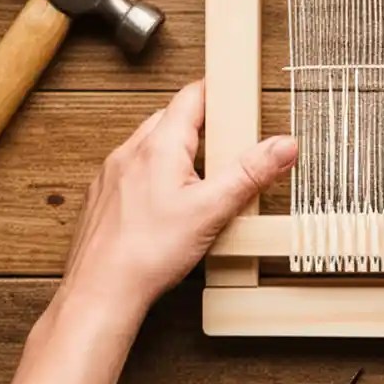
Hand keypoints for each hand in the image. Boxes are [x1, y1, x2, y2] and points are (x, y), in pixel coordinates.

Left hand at [56, 80, 297, 321]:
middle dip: (200, 124)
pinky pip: (132, 171)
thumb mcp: (212, 210)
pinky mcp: (102, 198)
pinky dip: (153, 175)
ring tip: (200, 176)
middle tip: (227, 140)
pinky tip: (167, 204)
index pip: (190, 97)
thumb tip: (284, 145)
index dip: (215, 91)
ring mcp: (111, 175)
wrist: (100, 292)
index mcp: (158, 146)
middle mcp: (129, 153)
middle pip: (170, 119)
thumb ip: (250, 174)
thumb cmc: (147, 253)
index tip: (234, 92)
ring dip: (175, 150)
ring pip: (148, 145)